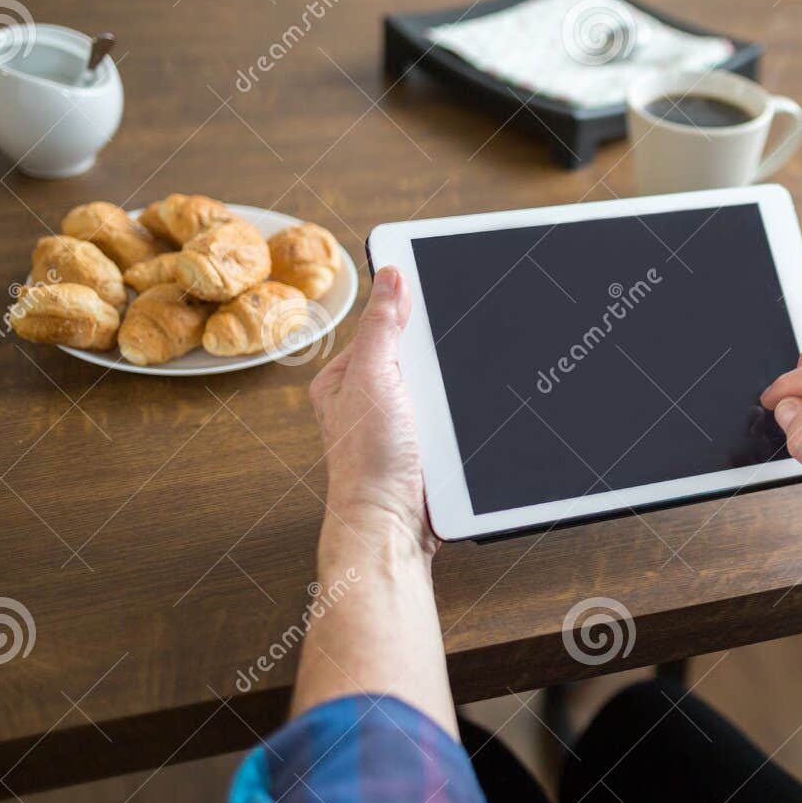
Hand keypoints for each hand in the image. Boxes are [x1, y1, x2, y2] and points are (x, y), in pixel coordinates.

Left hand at [309, 266, 434, 555]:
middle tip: (440, 366)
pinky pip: (448, 418)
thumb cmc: (368, 463)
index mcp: (342, 379)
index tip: (435, 292)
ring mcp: (397, 426)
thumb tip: (392, 277)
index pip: (379, 327)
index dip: (406, 311)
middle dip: (434, 358)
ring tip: (444, 405)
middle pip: (412, 356)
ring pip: (435, 388)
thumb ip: (383, 328)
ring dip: (448, 393)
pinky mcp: (424, 449)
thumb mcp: (373, 378)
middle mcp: (366, 401)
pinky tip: (459, 422)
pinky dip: (458, 418)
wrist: (393, 526)